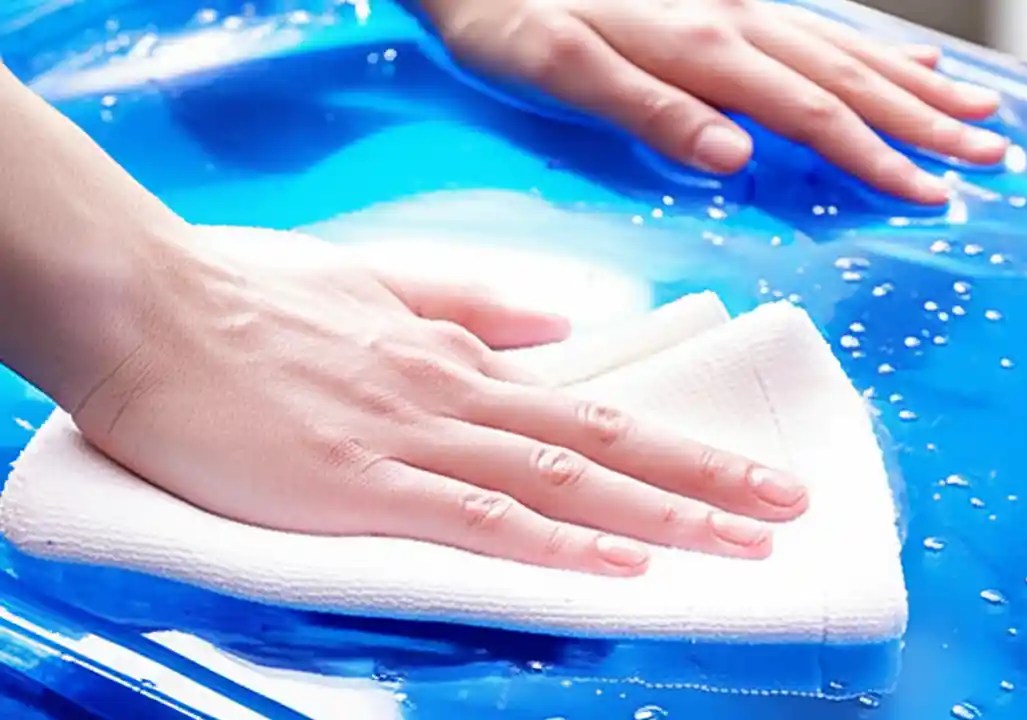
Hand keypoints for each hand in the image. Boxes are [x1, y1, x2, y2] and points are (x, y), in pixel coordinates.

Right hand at [70, 226, 808, 575]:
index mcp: (455, 358)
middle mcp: (457, 395)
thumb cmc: (245, 298)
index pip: (587, 409)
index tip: (733, 470)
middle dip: (703, 481)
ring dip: (660, 516)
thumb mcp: (371, 285)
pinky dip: (560, 543)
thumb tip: (549, 326)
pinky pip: (483, 519)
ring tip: (739, 543)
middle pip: (604, 443)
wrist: (147, 307)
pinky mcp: (364, 485)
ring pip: (566, 480)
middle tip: (785, 508)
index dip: (668, 447)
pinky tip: (619, 565)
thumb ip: (467, 304)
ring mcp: (416, 440)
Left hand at [422, 0, 1007, 203]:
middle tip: (993, 154)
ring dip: (912, 83)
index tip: (935, 195)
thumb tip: (735, 156)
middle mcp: (730, 18)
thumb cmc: (505, 13)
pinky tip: (902, 54)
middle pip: (848, 77)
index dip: (877, 158)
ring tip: (974, 107)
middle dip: (924, 122)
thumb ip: (650, 111)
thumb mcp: (559, 69)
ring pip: (844, 46)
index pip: (810, 113)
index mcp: (700, 47)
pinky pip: (816, 22)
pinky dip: (869, 44)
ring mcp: (732, 2)